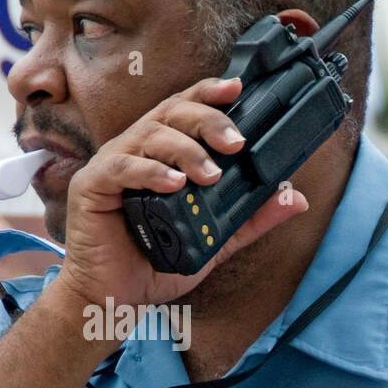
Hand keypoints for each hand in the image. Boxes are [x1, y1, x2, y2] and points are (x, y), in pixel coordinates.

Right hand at [55, 76, 308, 311]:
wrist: (113, 298)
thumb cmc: (154, 263)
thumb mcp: (214, 240)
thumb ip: (251, 218)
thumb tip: (295, 198)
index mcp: (161, 153)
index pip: (184, 110)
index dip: (208, 94)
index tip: (237, 89)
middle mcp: (136, 150)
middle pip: (170, 113)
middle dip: (207, 121)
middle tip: (235, 143)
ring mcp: (112, 165)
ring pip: (149, 136)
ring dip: (185, 150)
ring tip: (210, 175)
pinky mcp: (92, 186)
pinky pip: (121, 168)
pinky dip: (150, 172)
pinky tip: (174, 183)